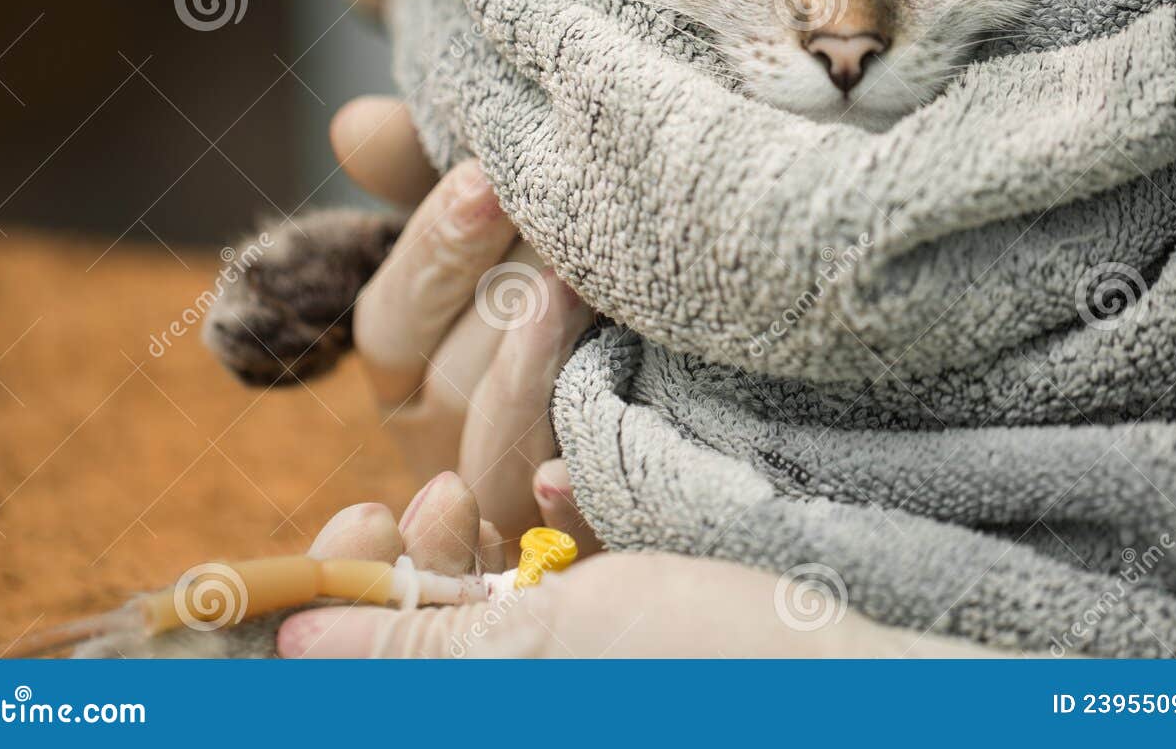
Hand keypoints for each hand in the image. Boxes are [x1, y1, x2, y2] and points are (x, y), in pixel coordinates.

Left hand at [279, 485, 971, 657]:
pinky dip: (568, 518)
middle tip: (443, 488)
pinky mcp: (645, 622)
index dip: (352, 592)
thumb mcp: (551, 659)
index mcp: (504, 701)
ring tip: (520, 474)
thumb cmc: (721, 676)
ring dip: (500, 507)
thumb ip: (419, 652)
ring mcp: (594, 657)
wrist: (882, 674)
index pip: (386, 663)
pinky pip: (576, 567)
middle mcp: (541, 681)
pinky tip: (578, 485)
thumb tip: (294, 646)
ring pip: (506, 579)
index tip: (358, 518)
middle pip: (440, 616)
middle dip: (432, 539)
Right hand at [330, 96, 597, 543]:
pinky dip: (563, 506)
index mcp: (414, 373)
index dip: (433, 253)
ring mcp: (513, 501)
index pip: (390, 323)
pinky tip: (571, 472)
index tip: (487, 176)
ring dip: (528, 377)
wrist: (694, 385)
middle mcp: (449, 445)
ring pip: (493, 458)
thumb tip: (355, 124)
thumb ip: (429, 180)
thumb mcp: (498, 233)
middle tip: (560, 233)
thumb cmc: (567, 292)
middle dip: (501, 302)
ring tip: (584, 294)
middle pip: (448, 387)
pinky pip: (561, 538)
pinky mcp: (586, 537)